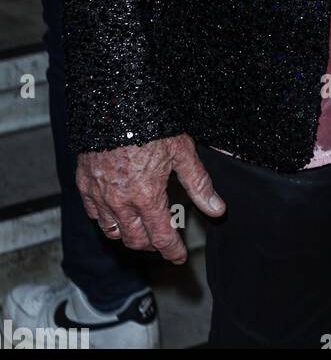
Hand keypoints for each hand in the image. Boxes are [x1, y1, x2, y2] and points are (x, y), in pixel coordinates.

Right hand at [76, 133, 225, 263]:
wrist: (115, 102)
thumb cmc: (151, 123)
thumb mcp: (182, 152)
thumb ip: (199, 184)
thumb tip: (217, 210)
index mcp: (146, 197)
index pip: (161, 237)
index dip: (172, 251)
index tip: (179, 257)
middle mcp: (120, 202)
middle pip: (135, 240)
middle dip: (151, 245)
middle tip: (163, 241)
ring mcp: (99, 194)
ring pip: (112, 231)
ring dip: (128, 235)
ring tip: (141, 230)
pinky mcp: (84, 183)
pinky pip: (93, 213)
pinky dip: (105, 219)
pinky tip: (115, 213)